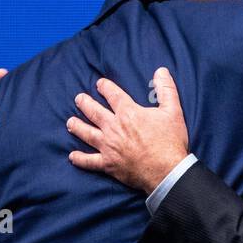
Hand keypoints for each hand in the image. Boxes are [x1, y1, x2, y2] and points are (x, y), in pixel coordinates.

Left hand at [67, 67, 189, 193]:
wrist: (167, 171)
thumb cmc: (170, 141)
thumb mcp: (173, 111)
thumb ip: (166, 89)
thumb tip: (161, 71)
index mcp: (128, 113)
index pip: (112, 95)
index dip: (105, 87)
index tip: (100, 84)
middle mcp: (114, 128)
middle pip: (94, 112)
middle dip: (84, 103)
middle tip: (78, 99)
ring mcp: (108, 146)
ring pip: (87, 133)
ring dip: (77, 126)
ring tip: (70, 122)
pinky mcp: (108, 164)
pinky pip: (89, 161)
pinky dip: (79, 159)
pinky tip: (72, 156)